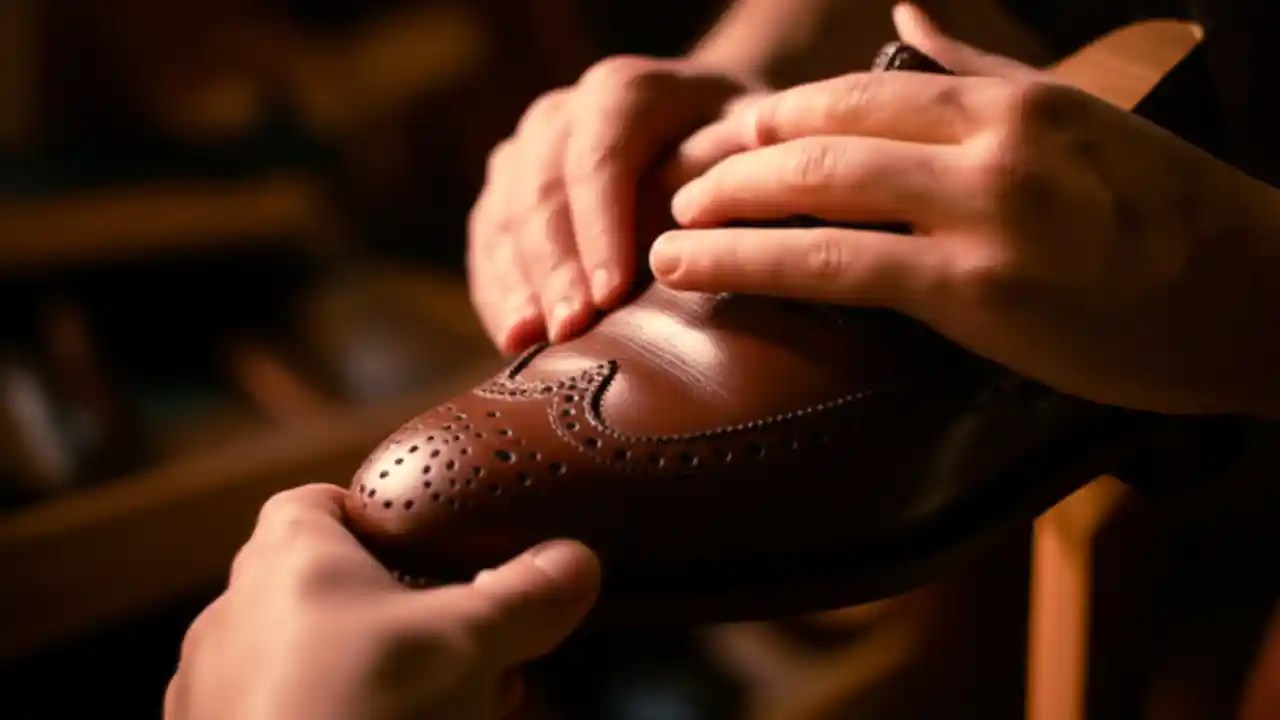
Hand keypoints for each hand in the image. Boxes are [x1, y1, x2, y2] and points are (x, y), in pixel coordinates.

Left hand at [165, 483, 600, 719]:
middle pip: (321, 585)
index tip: (426, 541)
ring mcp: (215, 688)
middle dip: (396, 611)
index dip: (371, 514)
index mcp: (287, 557)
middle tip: (460, 640)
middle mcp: (233, 612)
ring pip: (304, 657)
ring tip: (444, 701)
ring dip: (369, 669)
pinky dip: (335, 712)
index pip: (315, 501)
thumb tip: (577, 561)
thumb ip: (526, 597)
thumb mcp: (470, 645)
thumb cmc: (363, 710)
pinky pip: (284, 710)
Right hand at [467, 54, 763, 352]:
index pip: (599, 158)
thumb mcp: (754, 150)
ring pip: (503, 218)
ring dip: (518, 284)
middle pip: (541, 191)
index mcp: (623, 92)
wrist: (702, 134)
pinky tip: (513, 340)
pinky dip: (497, 293)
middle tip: (570, 330)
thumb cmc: (737, 151)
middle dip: (555, 267)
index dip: (601, 229)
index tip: (612, 295)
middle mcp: (560, 115)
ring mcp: (523, 153)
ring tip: (531, 342)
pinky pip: (486, 245)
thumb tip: (705, 230)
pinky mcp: (502, 196)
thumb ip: (731, 177)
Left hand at [649, 3, 1279, 416]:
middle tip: (675, 183)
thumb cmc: (1167, 218)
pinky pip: (835, 265)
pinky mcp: (975, 290)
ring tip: (664, 230)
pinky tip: (696, 267)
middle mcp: (988, 141)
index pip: (857, 90)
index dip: (775, 115)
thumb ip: (980, 64)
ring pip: (814, 189)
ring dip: (722, 206)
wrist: (1257, 301)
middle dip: (732, 159)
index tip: (722, 140)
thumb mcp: (1075, 119)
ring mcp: (982, 212)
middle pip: (820, 132)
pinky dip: (750, 262)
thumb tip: (908, 14)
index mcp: (1010, 100)